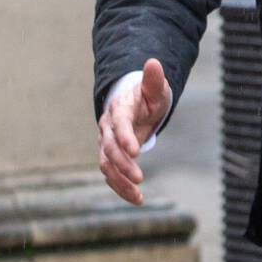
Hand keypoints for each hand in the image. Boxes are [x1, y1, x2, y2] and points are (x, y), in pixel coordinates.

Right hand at [97, 58, 171, 205]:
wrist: (135, 105)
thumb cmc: (148, 96)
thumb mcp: (155, 88)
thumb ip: (154, 79)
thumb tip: (153, 62)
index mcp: (119, 108)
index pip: (119, 123)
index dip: (125, 137)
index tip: (136, 151)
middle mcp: (108, 127)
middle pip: (110, 148)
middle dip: (123, 163)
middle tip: (140, 177)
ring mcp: (107, 143)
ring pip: (106, 164)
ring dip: (120, 181)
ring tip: (139, 195)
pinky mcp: (110, 157)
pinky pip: (111, 175)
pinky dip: (121, 188)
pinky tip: (137, 199)